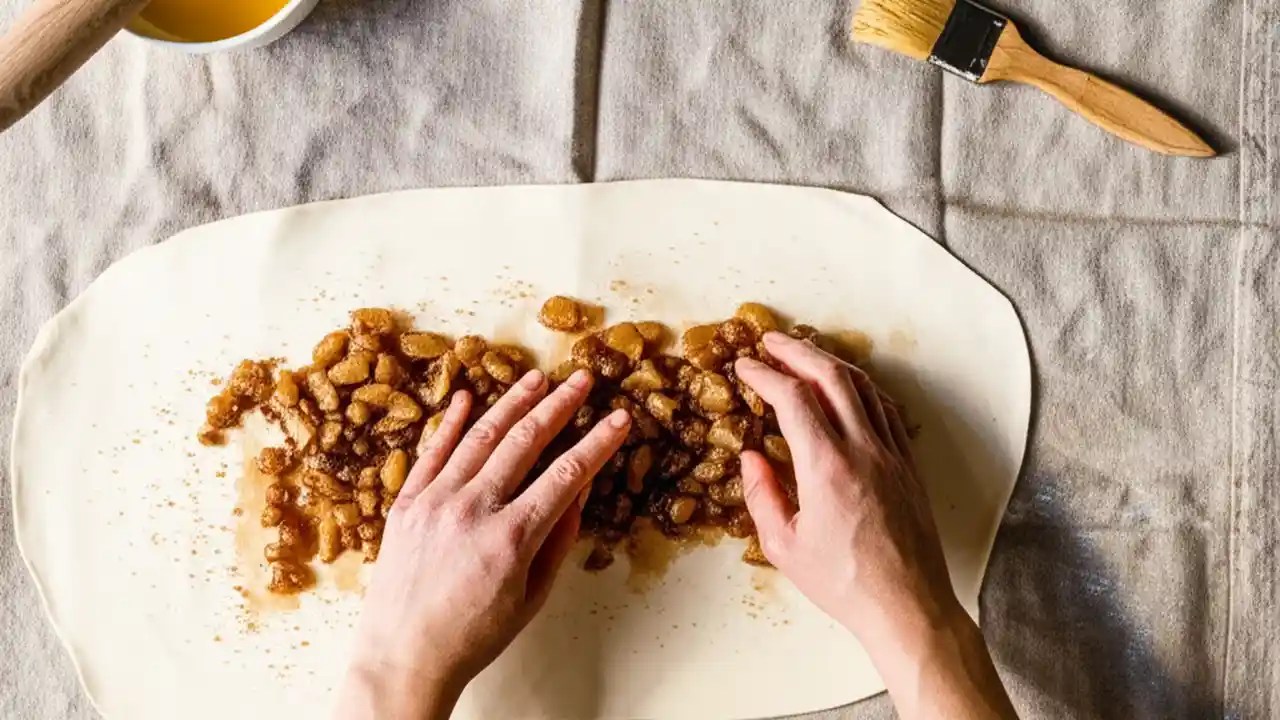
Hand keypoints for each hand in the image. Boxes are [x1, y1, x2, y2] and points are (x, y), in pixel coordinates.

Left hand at [334, 368, 630, 719]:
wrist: (404, 656)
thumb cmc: (474, 636)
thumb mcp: (531, 596)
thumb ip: (558, 540)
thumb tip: (578, 490)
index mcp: (512, 538)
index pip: (566, 475)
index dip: (598, 443)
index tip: (619, 418)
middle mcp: (473, 510)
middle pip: (525, 441)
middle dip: (559, 405)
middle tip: (581, 380)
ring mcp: (435, 502)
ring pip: (480, 436)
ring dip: (512, 403)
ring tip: (537, 378)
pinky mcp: (406, 503)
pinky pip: (431, 451)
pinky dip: (451, 422)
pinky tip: (469, 397)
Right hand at [736, 333, 1015, 719]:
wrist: (906, 605)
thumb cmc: (843, 583)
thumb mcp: (783, 546)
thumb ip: (761, 494)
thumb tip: (751, 456)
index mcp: (826, 467)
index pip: (792, 398)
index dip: (764, 374)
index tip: (744, 367)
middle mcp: (863, 450)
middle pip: (831, 376)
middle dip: (797, 351)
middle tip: (770, 341)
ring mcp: (891, 453)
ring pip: (863, 386)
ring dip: (830, 362)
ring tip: (804, 354)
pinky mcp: (908, 464)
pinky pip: (885, 408)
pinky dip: (861, 387)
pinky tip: (847, 387)